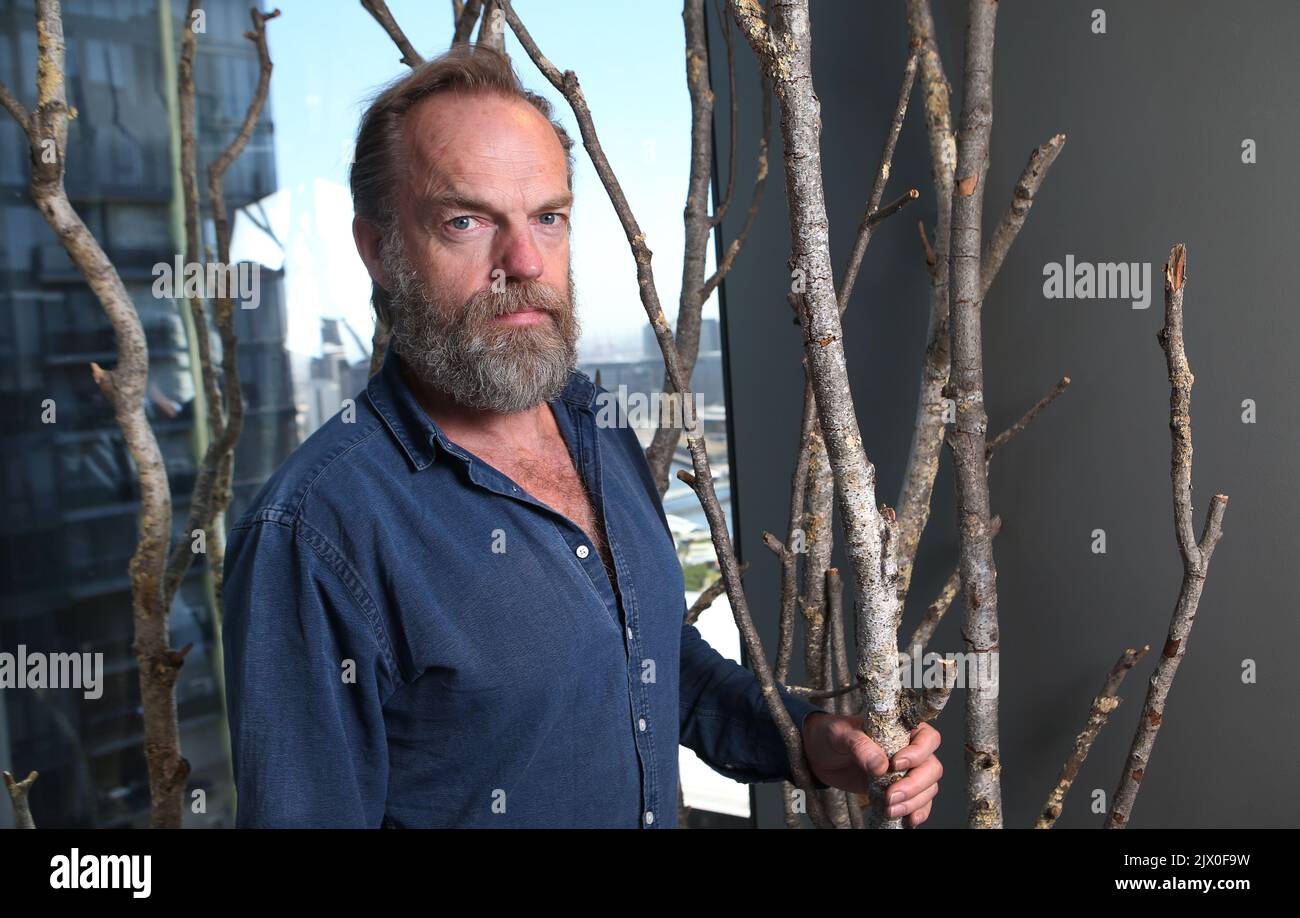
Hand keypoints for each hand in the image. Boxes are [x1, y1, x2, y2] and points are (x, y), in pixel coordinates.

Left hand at [801, 713, 941, 826]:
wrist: (819, 755)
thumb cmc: (831, 735)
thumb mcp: (839, 733)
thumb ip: (859, 745)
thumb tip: (880, 765)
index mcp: (900, 727)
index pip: (927, 737)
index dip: (918, 752)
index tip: (896, 764)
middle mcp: (909, 749)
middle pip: (931, 767)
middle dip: (914, 785)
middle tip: (890, 796)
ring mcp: (906, 771)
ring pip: (928, 788)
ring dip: (913, 802)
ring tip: (889, 809)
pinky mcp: (899, 789)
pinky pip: (919, 803)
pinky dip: (916, 812)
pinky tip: (906, 820)